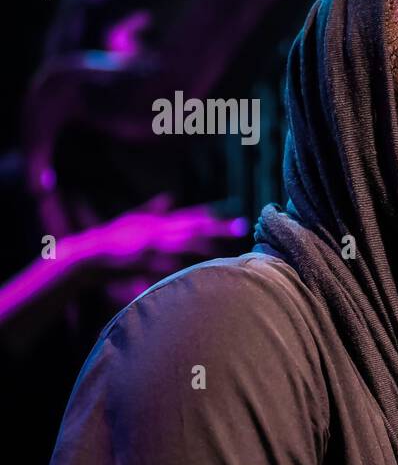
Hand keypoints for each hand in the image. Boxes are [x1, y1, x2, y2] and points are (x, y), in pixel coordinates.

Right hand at [65, 193, 245, 280]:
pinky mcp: (141, 260)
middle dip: (219, 228)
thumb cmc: (112, 238)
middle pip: (194, 228)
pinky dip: (179, 265)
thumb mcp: (133, 218)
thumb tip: (169, 196)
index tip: (235, 217)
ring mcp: (150, 245)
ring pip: (183, 244)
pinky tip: (195, 268)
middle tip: (242, 226)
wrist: (88, 256)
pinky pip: (165, 263)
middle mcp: (158, 230)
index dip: (213, 218)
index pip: (191, 217)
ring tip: (225, 248)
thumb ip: (153, 208)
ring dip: (205, 245)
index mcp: (159, 222)